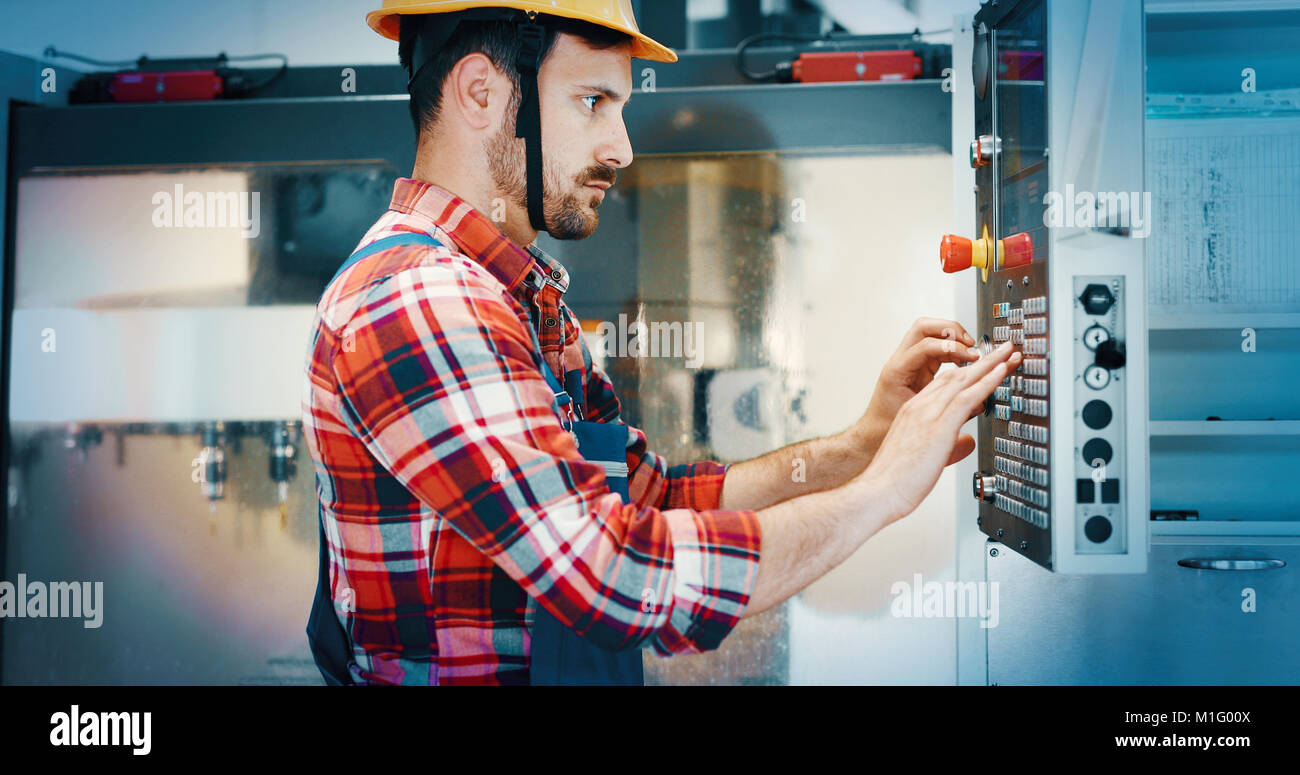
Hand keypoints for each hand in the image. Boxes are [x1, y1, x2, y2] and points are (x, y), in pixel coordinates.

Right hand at [854, 341, 1021, 522]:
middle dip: (984, 361)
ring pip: (964, 380)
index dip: (969, 372)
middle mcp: (920, 406)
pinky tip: (1001, 371)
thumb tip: (968, 442)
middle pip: (957, 375)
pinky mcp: (938, 425)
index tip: (987, 366)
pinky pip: (967, 397)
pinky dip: (986, 381)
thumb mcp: (926, 455)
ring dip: (991, 364)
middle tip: (1005, 350)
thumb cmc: (896, 480)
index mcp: (914, 411)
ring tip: (1010, 352)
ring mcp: (928, 414)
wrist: (877, 490)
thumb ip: (949, 444)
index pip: (945, 384)